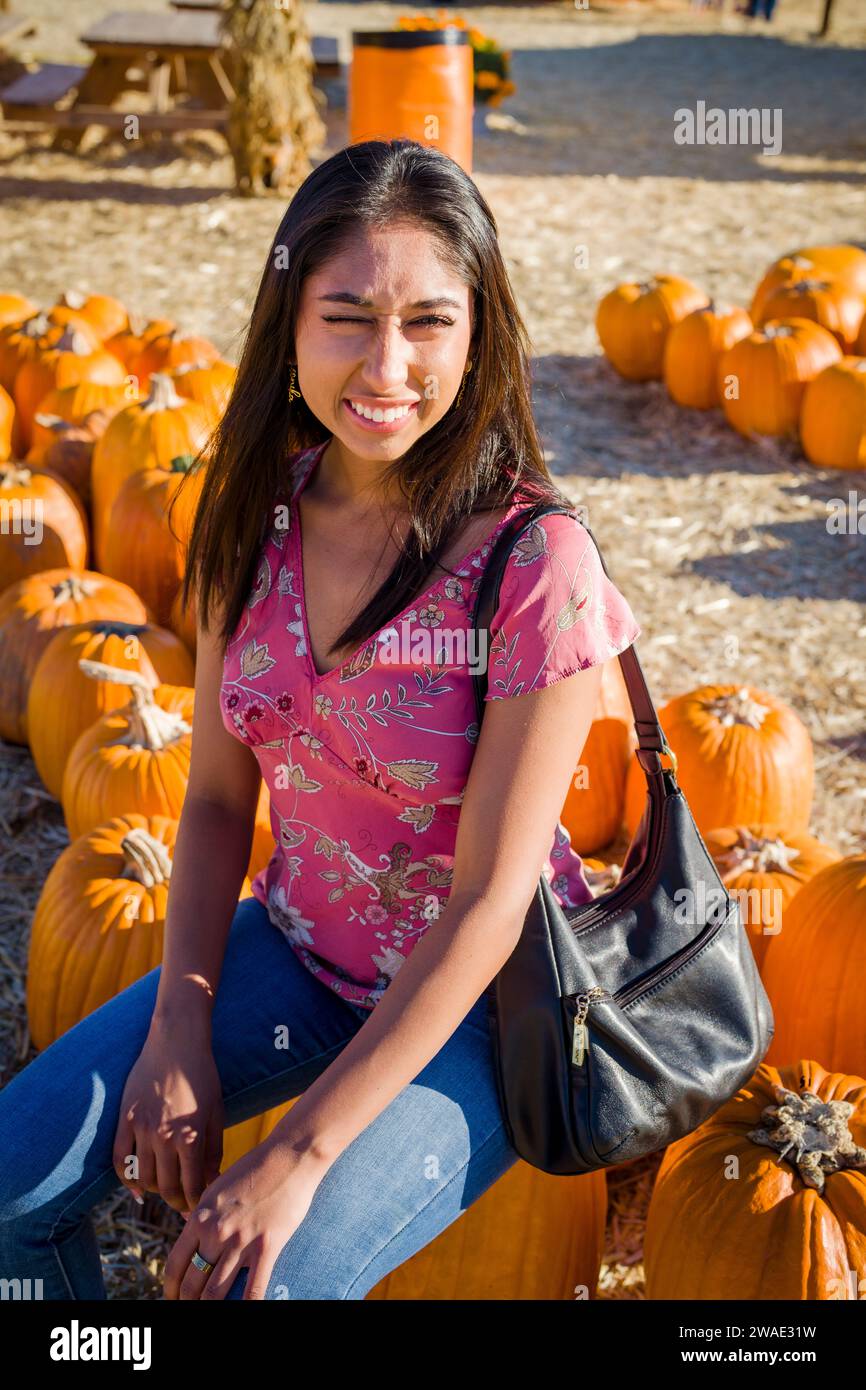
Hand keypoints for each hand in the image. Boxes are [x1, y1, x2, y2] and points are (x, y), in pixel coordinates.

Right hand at [112, 1020, 223, 1214]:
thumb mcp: (215, 1113)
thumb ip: (213, 1151)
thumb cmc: (203, 1076)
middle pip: (166, 1187)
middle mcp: (163, 1136)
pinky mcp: (124, 1119)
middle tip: (183, 1206)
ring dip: (154, 1191)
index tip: (198, 1209)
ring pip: (143, 1177)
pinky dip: (126, 1179)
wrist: (176, 1041)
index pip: (191, 1186)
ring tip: (165, 1192)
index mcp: (189, 1136)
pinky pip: (118, 1159)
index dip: (195, 1203)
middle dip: (176, 1203)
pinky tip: (136, 1189)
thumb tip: (212, 1182)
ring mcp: (141, 1128)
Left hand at [162, 1134, 327, 1299]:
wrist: (288, 1156)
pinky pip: (253, 1288)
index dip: (171, 1287)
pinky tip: (244, 1310)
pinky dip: (246, 1306)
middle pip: (192, 1283)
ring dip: (208, 1308)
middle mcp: (215, 1232)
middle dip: (186, 1302)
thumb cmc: (255, 1168)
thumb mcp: (218, 1187)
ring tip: (207, 1314)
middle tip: (188, 1309)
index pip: (175, 1263)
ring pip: (215, 1292)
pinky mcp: (266, 1247)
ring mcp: (240, 1242)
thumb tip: (191, 1226)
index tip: (172, 1296)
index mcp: (200, 1216)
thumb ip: (204, 1211)